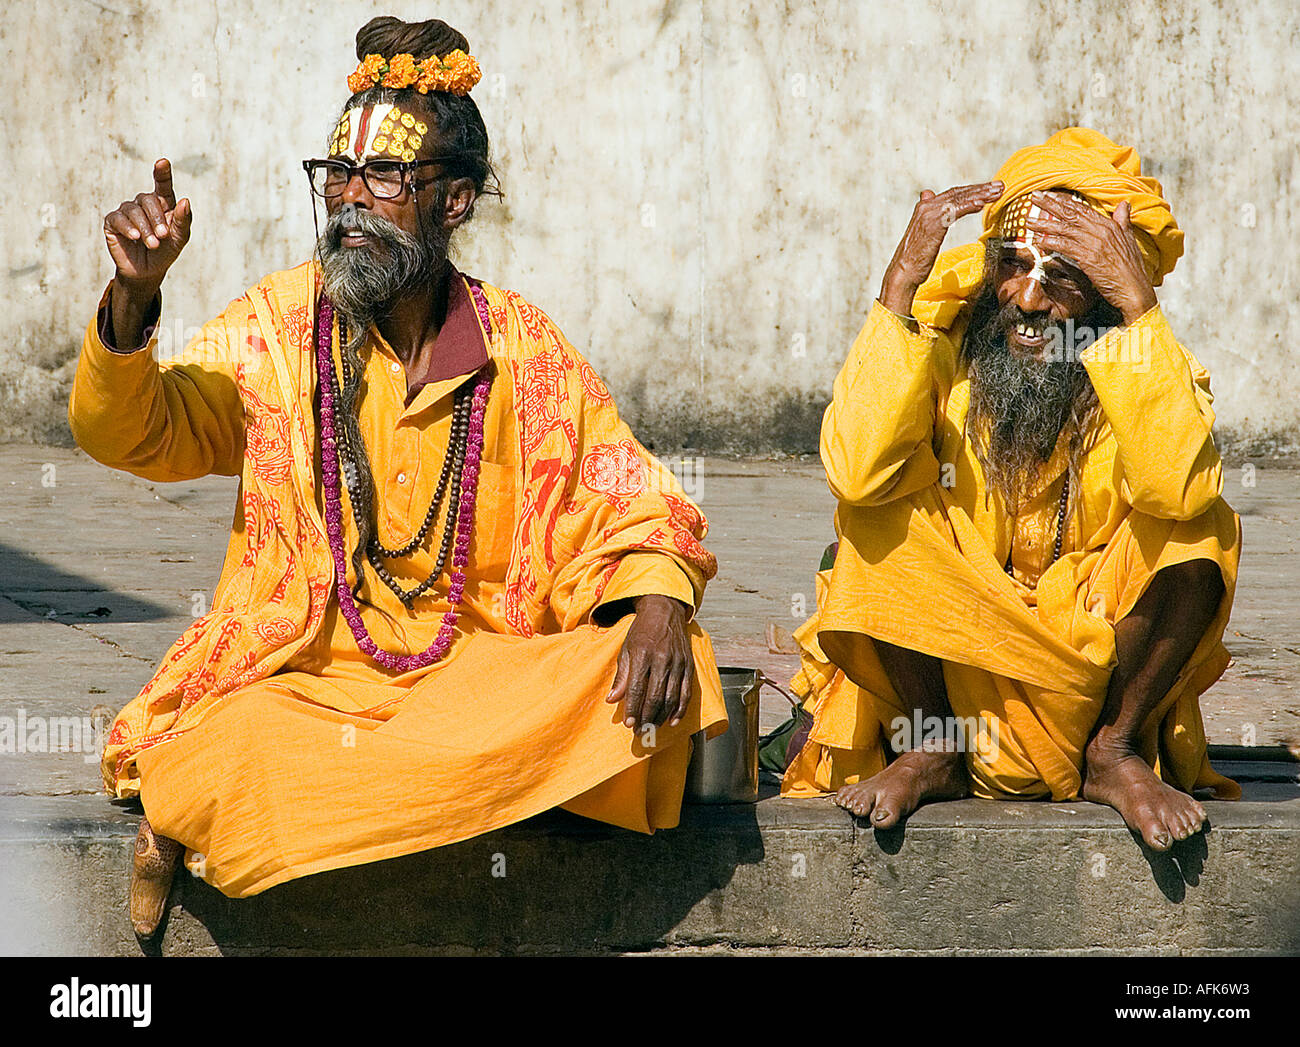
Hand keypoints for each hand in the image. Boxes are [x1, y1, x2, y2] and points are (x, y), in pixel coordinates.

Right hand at [104, 158, 191, 297]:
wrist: (148, 272)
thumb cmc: (166, 252)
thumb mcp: (180, 238)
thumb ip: (183, 221)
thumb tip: (185, 201)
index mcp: (162, 204)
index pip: (162, 185)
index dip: (162, 173)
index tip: (163, 162)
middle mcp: (143, 204)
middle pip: (148, 200)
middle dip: (157, 219)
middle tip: (163, 236)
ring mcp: (127, 211)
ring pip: (134, 210)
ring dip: (145, 228)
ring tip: (153, 244)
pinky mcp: (113, 222)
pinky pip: (118, 219)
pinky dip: (128, 227)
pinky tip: (135, 237)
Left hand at [605, 594, 693, 731]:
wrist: (665, 610)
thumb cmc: (642, 631)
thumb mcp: (626, 649)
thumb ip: (621, 675)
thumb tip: (612, 699)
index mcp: (643, 654)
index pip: (636, 688)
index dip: (632, 708)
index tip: (629, 724)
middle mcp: (662, 659)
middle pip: (655, 696)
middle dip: (646, 717)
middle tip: (640, 730)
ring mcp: (678, 663)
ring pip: (671, 697)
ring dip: (661, 716)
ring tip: (652, 727)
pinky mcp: (688, 665)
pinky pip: (686, 692)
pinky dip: (680, 709)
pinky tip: (673, 720)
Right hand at [879, 180, 1003, 316]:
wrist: (903, 272)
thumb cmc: (914, 258)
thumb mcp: (924, 233)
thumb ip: (930, 215)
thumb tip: (928, 194)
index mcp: (925, 207)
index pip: (953, 194)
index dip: (972, 191)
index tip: (990, 190)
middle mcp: (926, 206)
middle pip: (958, 193)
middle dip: (981, 189)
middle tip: (1000, 186)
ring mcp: (929, 213)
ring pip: (959, 199)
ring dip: (981, 194)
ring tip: (998, 192)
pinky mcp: (933, 223)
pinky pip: (955, 210)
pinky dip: (970, 205)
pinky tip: (982, 203)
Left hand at [1026, 192, 1156, 323]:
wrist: (1134, 288)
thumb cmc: (1130, 268)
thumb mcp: (1128, 239)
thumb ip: (1123, 221)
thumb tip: (1124, 204)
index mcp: (1109, 225)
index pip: (1082, 209)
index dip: (1064, 201)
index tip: (1050, 195)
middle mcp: (1101, 230)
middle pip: (1071, 214)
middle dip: (1050, 204)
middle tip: (1034, 197)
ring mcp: (1094, 243)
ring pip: (1065, 229)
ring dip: (1044, 224)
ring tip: (1028, 221)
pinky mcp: (1088, 257)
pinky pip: (1065, 246)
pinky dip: (1051, 242)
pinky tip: (1038, 241)